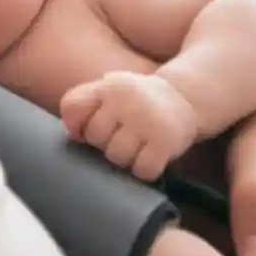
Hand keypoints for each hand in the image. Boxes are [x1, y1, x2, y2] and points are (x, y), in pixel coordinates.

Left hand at [59, 72, 197, 181]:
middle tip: (123, 134)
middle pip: (94, 138)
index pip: (72, 108)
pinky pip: (142, 170)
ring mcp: (147, 120)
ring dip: (126, 159)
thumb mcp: (107, 90)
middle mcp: (127, 99)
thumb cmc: (135, 101)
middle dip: (105, 142)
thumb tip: (73, 133)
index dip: (76, 124)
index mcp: (108, 85)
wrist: (183, 98)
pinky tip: (151, 156)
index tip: (89, 128)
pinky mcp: (166, 141)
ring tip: (137, 145)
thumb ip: (80, 103)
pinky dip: (145, 170)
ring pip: (116, 157)